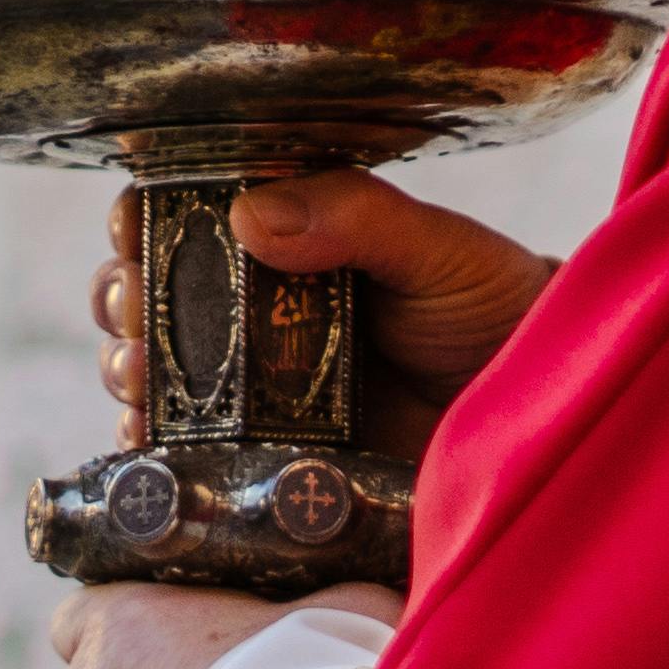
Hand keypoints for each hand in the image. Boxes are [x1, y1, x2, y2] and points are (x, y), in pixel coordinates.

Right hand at [96, 173, 555, 458]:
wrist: (544, 405)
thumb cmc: (494, 307)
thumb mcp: (436, 248)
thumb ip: (356, 218)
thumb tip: (247, 212)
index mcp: (295, 236)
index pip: (192, 213)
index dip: (147, 216)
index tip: (131, 225)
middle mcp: (262, 305)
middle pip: (156, 292)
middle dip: (124, 296)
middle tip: (129, 307)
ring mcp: (261, 385)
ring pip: (159, 369)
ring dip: (128, 367)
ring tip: (137, 376)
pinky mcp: (270, 456)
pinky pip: (192, 450)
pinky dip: (155, 445)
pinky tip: (147, 439)